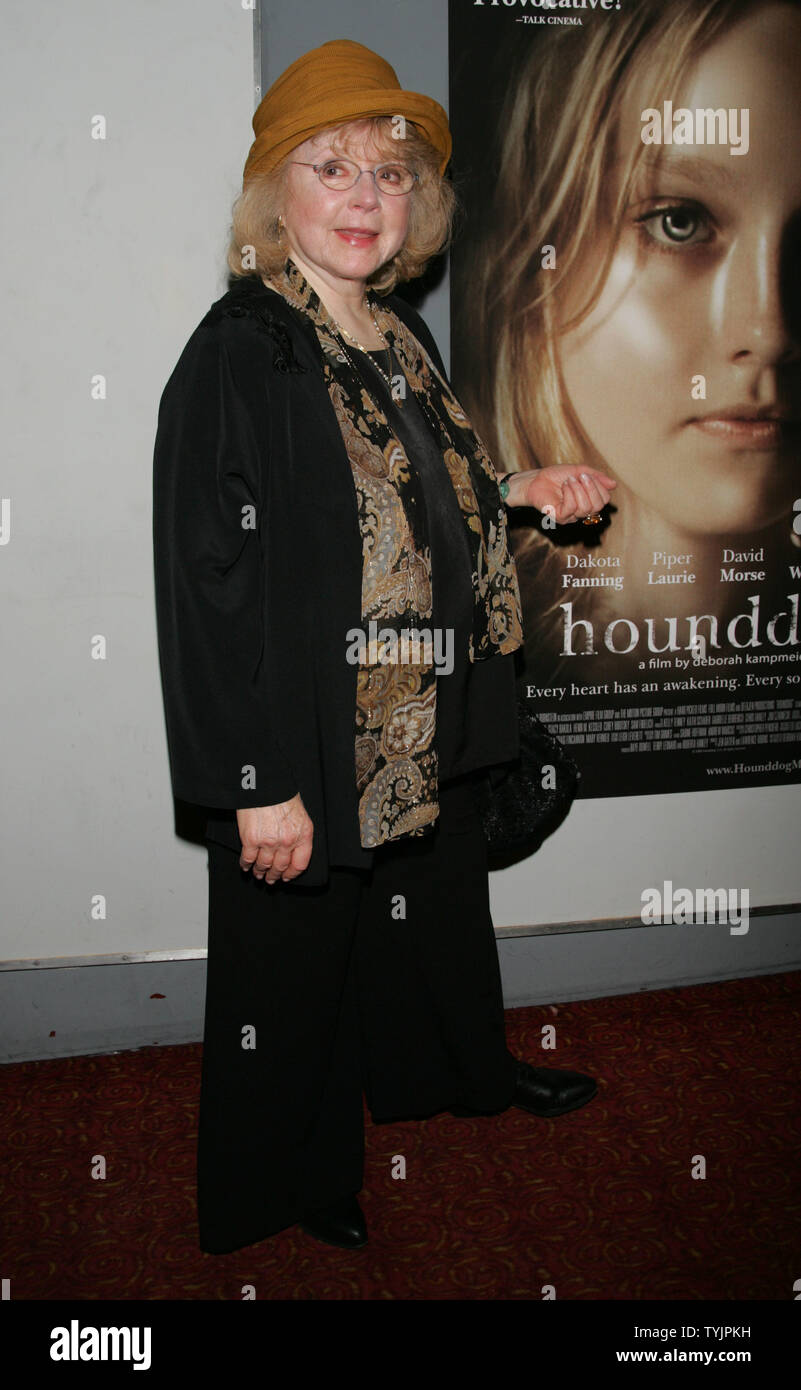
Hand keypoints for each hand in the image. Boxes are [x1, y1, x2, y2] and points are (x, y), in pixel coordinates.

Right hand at [236, 793, 313, 883]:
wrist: (265, 783)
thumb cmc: (281, 793)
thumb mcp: (299, 813)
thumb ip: (298, 832)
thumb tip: (293, 849)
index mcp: (303, 834)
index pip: (300, 864)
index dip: (292, 873)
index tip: (287, 876)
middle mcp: (287, 841)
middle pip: (281, 867)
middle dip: (275, 875)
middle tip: (271, 878)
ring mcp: (269, 842)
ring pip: (264, 865)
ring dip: (260, 872)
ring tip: (258, 874)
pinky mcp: (251, 840)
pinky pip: (248, 859)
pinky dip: (246, 865)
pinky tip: (246, 866)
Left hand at [502, 465, 616, 522]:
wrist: (536, 479)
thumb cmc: (556, 476)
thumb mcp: (580, 471)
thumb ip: (597, 477)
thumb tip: (614, 484)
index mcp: (588, 501)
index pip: (604, 499)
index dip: (599, 486)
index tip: (587, 475)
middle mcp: (581, 512)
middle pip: (598, 506)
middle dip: (591, 488)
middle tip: (580, 477)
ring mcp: (571, 516)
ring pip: (586, 508)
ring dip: (578, 489)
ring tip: (569, 481)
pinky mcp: (560, 517)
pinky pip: (572, 508)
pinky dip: (569, 493)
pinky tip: (564, 486)